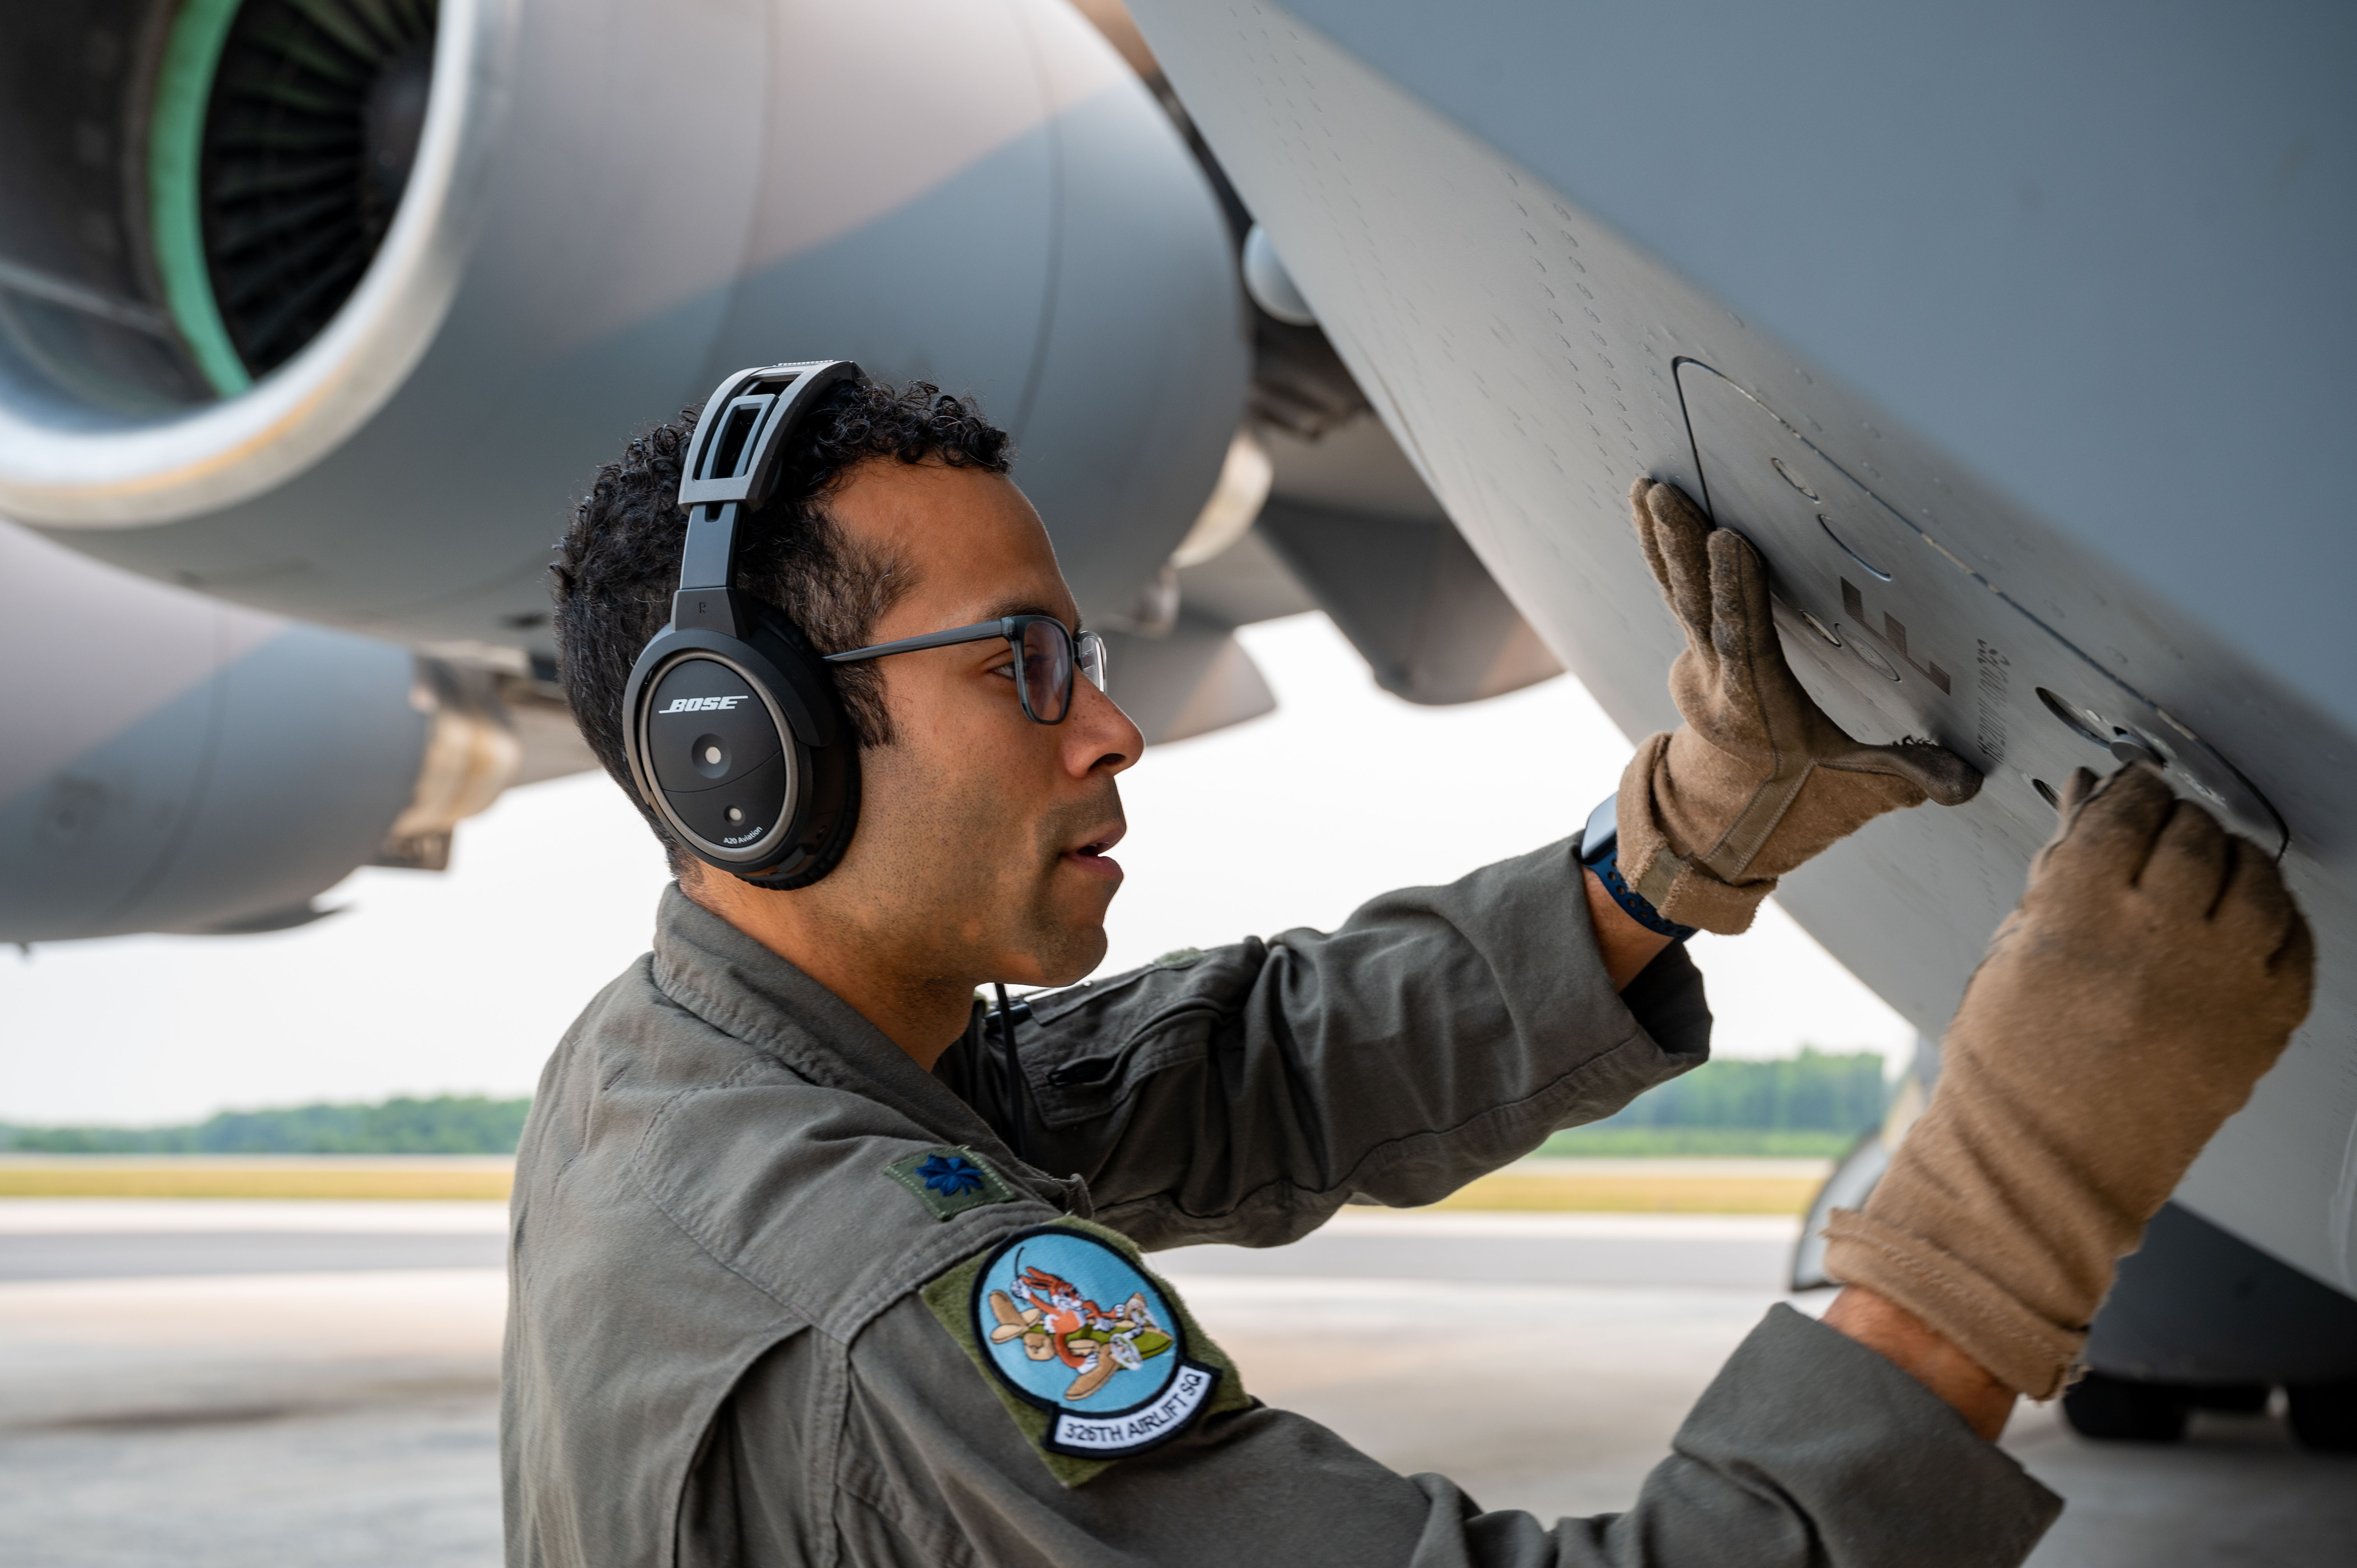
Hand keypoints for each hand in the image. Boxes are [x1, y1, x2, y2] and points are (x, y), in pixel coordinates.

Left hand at [1616, 478, 1980, 933]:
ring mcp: (1699, 664)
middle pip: (1698, 605)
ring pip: (1680, 592)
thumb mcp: (1856, 790)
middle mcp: (1716, 680)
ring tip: (1649, 489)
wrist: (1724, 825)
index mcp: (1754, 707)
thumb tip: (1969, 780)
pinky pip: (1678, 594)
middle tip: (1663, 496)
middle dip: (1682, 550)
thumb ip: (1910, 776)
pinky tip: (1650, 510)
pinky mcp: (1695, 652)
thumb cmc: (1795, 801)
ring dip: (1665, 540)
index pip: (1742, 640)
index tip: (1726, 541)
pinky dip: (1665, 552)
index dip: (1734, 590)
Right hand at [1823, 764, 2314, 1396]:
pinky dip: (2280, 921)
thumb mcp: (2013, 948)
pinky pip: (2297, 946)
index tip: (2132, 792)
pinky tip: (2250, 922)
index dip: (2133, 791)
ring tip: (2212, 871)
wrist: (2044, 1164)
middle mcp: (2157, 937)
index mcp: (2079, 911)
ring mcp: (2220, 983)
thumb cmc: (2014, 1065)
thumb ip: (2058, 868)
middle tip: (2167, 832)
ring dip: (2236, 861)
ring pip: (2258, 878)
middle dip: (2181, 823)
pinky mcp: (2263, 1027)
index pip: (2129, 808)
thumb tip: (2087, 799)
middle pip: (2196, 834)